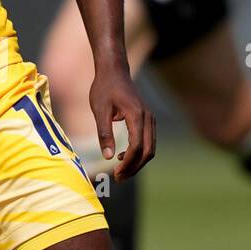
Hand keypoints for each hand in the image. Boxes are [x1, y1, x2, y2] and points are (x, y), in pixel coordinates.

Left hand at [90, 64, 155, 179]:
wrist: (114, 70)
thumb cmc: (104, 88)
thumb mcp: (99, 110)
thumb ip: (104, 133)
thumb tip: (108, 157)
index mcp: (136, 115)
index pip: (137, 146)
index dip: (128, 163)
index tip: (115, 174)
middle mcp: (148, 118)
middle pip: (148, 151)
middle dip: (134, 167)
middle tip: (118, 178)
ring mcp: (150, 118)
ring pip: (150, 148)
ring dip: (137, 163)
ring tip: (120, 172)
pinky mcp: (147, 119)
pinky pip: (148, 141)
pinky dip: (139, 153)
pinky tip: (122, 156)